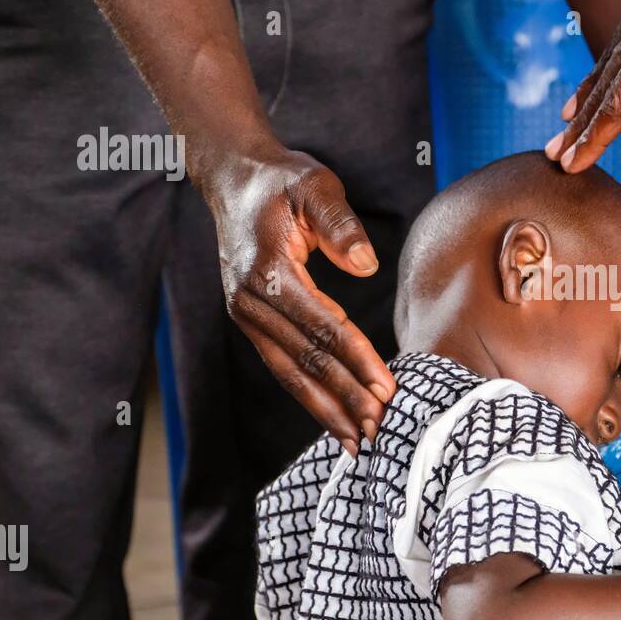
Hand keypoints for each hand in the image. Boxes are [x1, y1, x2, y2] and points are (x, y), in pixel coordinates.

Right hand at [199, 146, 395, 455]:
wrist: (233, 177)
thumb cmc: (281, 180)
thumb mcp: (315, 185)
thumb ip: (340, 224)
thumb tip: (366, 265)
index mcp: (269, 272)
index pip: (322, 327)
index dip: (357, 360)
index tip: (387, 389)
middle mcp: (250, 301)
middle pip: (305, 361)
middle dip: (345, 399)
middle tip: (380, 430)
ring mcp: (246, 315)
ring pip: (289, 373)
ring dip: (325, 410)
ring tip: (358, 441)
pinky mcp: (251, 321)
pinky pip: (282, 365)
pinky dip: (308, 395)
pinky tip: (333, 417)